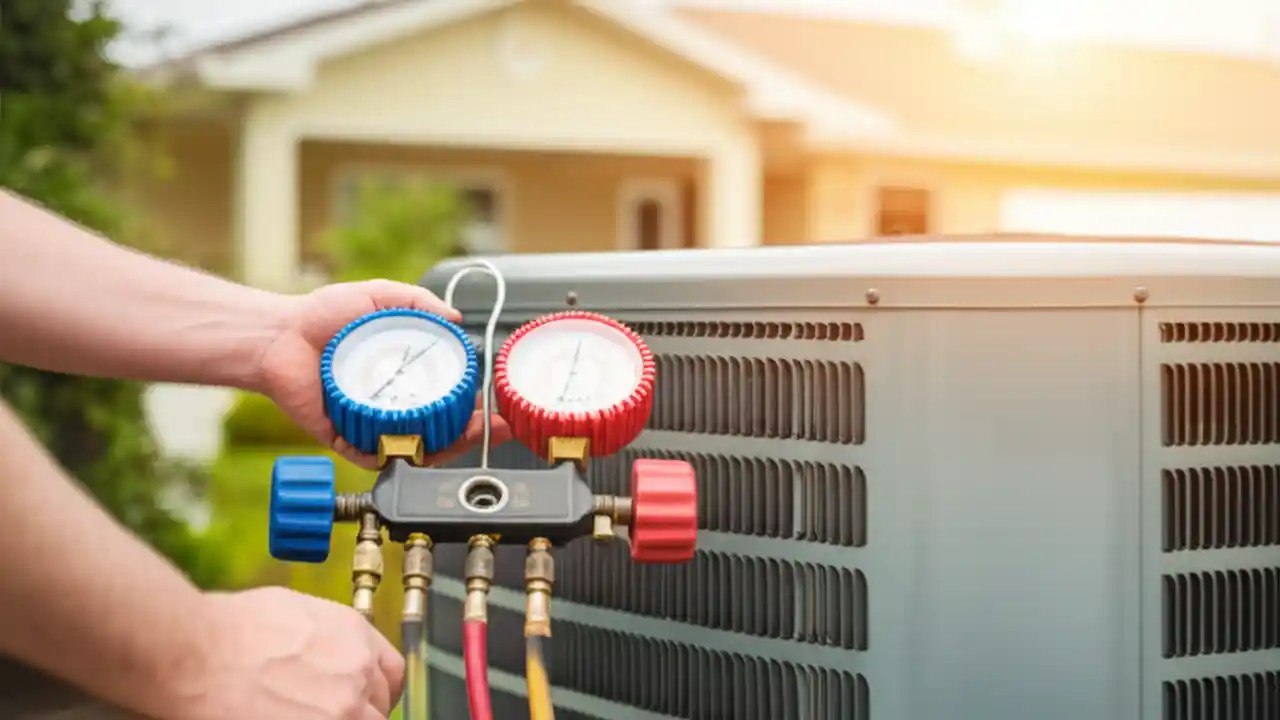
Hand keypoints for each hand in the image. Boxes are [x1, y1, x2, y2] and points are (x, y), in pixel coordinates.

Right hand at [167, 587, 402, 719]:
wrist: (195, 652)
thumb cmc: (228, 628)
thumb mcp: (294, 612)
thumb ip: (325, 639)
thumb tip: (325, 656)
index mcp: (354, 634)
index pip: (391, 674)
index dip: (377, 692)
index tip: (365, 703)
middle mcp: (356, 671)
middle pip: (378, 709)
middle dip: (358, 715)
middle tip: (328, 714)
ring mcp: (341, 708)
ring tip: (301, 717)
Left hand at [257, 279, 509, 467]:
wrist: (280, 335)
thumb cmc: (322, 315)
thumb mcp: (380, 297)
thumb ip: (418, 302)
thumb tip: (455, 317)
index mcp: (403, 376)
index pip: (448, 398)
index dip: (474, 406)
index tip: (493, 405)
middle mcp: (391, 403)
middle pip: (441, 429)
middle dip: (471, 433)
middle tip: (487, 426)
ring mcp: (370, 424)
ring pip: (416, 448)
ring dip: (445, 448)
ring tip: (462, 435)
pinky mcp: (346, 439)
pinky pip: (376, 456)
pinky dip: (397, 456)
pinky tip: (418, 447)